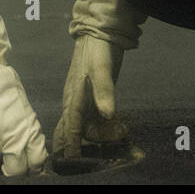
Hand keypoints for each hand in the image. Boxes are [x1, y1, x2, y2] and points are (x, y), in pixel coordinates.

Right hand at [53, 35, 129, 158]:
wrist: (99, 34)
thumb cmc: (97, 50)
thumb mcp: (101, 68)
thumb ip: (104, 91)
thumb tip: (108, 114)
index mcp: (73, 97)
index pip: (71, 126)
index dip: (72, 144)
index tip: (73, 160)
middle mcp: (76, 103)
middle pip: (79, 131)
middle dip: (95, 139)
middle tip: (116, 137)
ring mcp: (84, 101)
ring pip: (88, 127)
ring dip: (104, 133)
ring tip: (124, 129)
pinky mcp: (93, 99)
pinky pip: (95, 120)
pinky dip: (106, 127)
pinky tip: (119, 126)